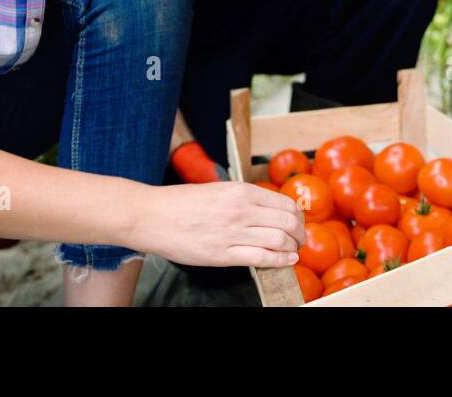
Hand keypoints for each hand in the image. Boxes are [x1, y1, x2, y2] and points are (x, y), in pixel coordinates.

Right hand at [132, 182, 305, 267]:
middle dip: (300, 233)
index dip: (298, 216)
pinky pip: (262, 258)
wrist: (151, 216)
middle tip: (300, 239)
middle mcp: (241, 210)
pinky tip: (286, 261)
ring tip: (293, 251)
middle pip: (288, 222)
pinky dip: (280, 261)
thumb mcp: (218, 189)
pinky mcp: (223, 254)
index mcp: (241, 191)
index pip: (285, 204)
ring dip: (293, 248)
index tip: (298, 222)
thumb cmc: (181, 203)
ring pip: (280, 240)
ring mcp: (232, 233)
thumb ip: (244, 198)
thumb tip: (268, 208)